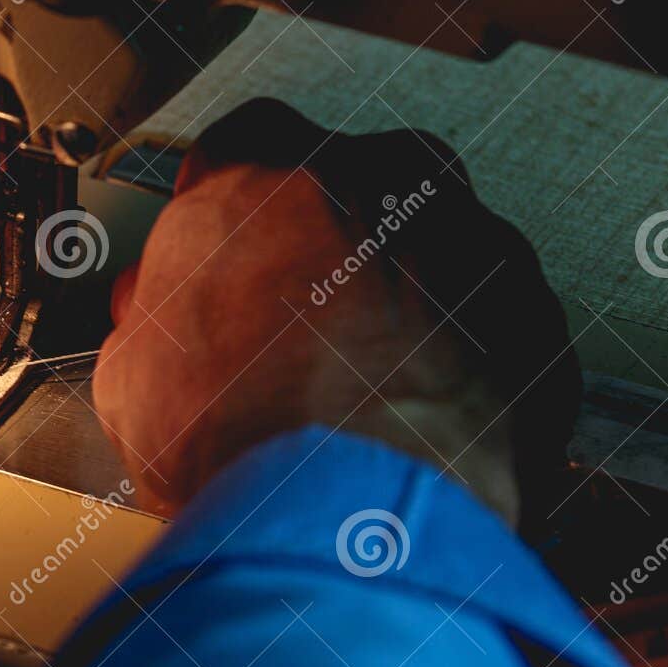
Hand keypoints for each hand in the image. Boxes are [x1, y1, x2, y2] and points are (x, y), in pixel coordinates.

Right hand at [92, 99, 579, 526]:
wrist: (347, 521)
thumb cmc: (239, 439)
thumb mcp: (132, 374)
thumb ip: (154, 320)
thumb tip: (155, 327)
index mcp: (265, 174)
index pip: (239, 145)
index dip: (227, 203)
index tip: (223, 245)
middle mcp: (378, 182)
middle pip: (350, 184)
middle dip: (325, 241)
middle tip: (291, 321)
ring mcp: (472, 244)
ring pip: (431, 247)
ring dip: (401, 298)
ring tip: (358, 387)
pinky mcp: (535, 321)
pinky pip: (491, 324)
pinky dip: (461, 359)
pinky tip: (414, 418)